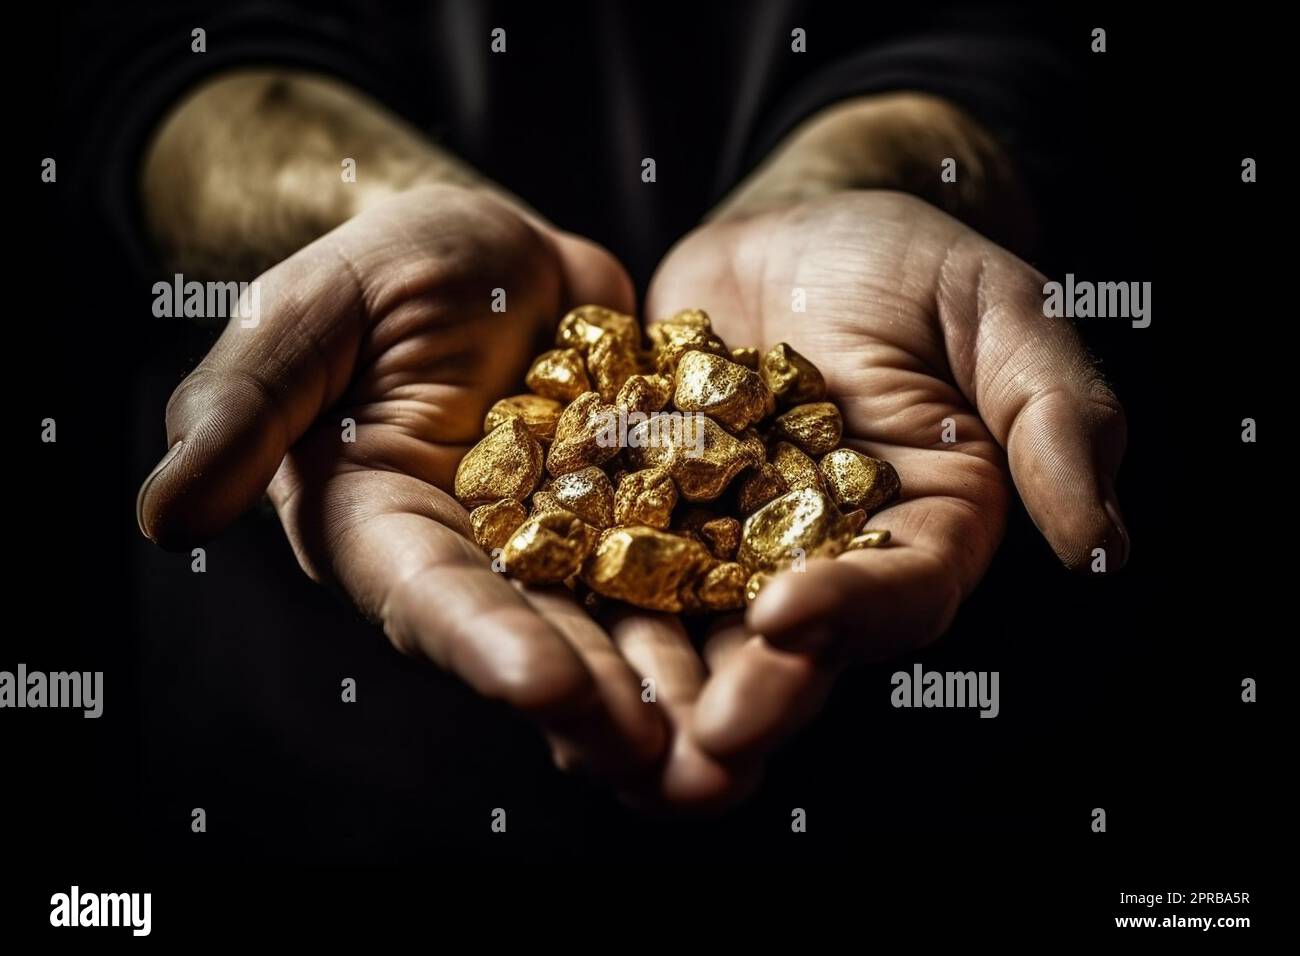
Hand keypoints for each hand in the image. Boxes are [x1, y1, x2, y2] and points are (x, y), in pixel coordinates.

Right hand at [137, 184, 682, 785]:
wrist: (499, 252)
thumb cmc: (388, 269)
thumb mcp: (313, 311)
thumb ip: (248, 405)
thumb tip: (165, 511)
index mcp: (389, 529)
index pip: (432, 600)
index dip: (484, 645)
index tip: (545, 688)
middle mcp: (482, 559)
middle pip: (542, 642)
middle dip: (603, 704)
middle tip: (673, 761)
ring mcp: (570, 545)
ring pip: (626, 628)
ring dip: (681, 688)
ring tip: (742, 741)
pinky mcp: (644, 514)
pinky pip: (693, 568)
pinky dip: (734, 611)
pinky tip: (788, 650)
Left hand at [643, 189, 1127, 800]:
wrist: (792, 232)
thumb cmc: (907, 264)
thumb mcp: (996, 311)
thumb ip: (1054, 413)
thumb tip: (1102, 544)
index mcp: (922, 526)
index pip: (901, 590)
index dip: (853, 611)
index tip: (791, 617)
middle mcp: (827, 557)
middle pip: (793, 644)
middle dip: (748, 697)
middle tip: (694, 751)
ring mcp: (732, 546)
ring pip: (698, 632)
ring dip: (658, 690)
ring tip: (605, 741)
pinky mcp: (652, 516)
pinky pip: (616, 571)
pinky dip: (584, 612)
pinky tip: (539, 651)